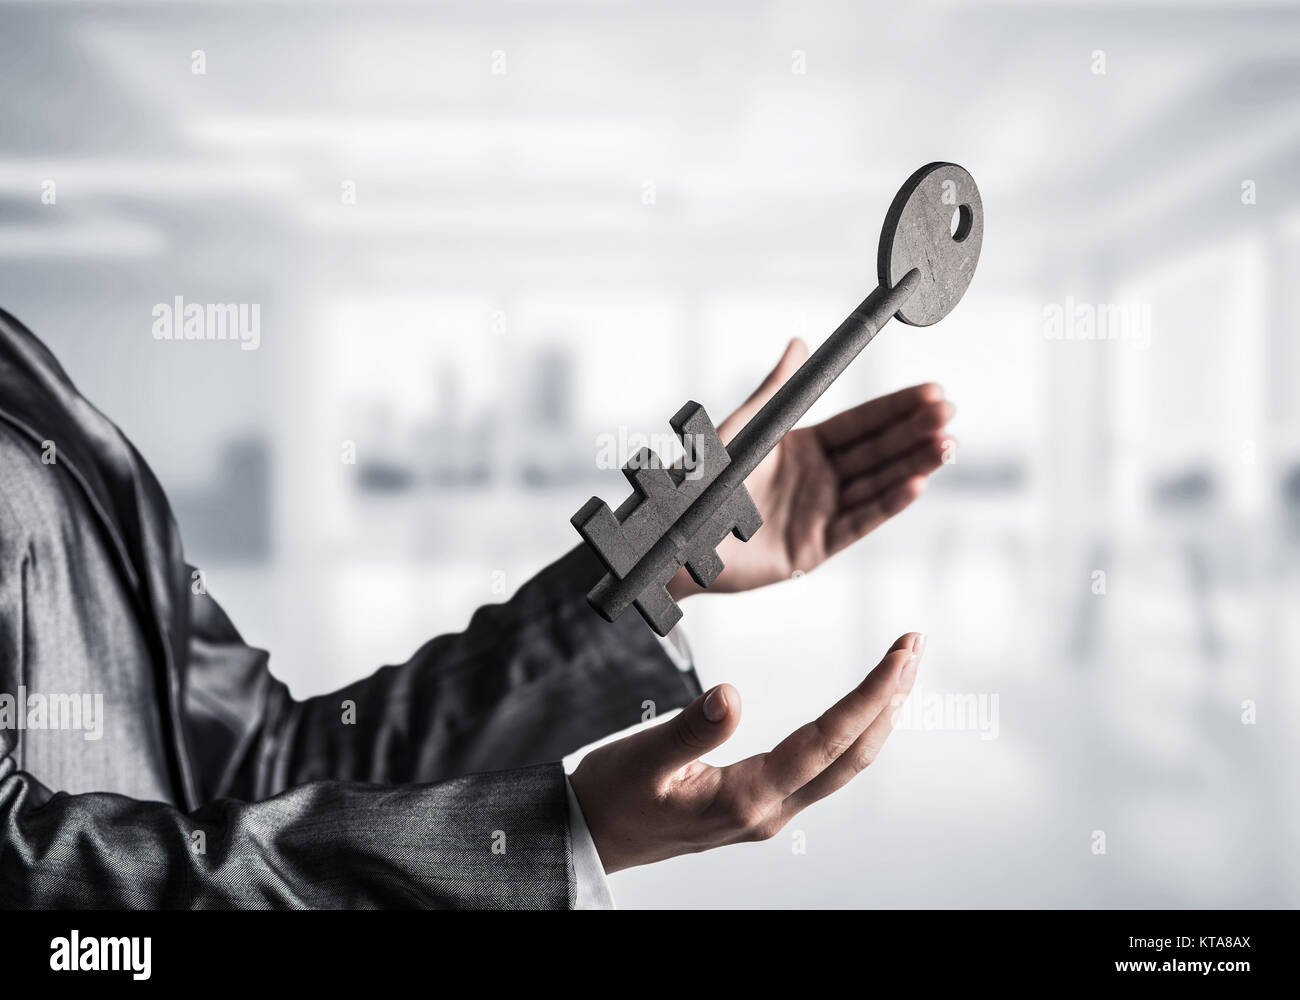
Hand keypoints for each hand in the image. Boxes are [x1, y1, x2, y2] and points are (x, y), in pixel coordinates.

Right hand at [568, 632, 923, 873]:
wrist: (593, 837)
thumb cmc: (613, 798)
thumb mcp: (639, 759)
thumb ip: (686, 729)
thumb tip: (731, 694)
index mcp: (746, 798)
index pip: (826, 742)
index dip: (869, 697)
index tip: (900, 655)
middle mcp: (770, 810)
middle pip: (851, 755)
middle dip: (890, 699)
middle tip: (914, 646)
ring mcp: (769, 811)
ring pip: (842, 764)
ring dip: (877, 715)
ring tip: (900, 668)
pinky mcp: (762, 804)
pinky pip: (824, 767)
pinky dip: (852, 731)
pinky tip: (860, 709)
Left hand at [669, 340, 954, 598]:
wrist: (675, 533)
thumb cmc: (702, 477)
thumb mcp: (746, 427)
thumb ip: (778, 390)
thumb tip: (799, 343)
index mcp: (805, 447)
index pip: (863, 424)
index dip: (898, 408)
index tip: (934, 391)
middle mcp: (819, 480)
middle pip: (878, 453)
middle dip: (916, 433)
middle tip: (951, 415)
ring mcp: (820, 514)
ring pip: (876, 486)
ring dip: (913, 466)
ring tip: (947, 446)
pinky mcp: (814, 549)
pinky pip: (858, 523)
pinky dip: (888, 504)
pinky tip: (916, 484)